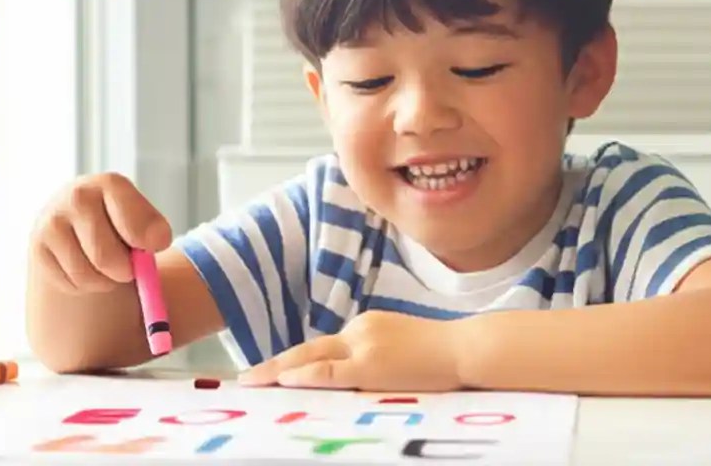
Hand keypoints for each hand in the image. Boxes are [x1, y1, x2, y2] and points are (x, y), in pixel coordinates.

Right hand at [31, 173, 171, 294]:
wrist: (79, 220)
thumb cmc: (122, 222)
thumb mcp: (143, 220)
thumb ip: (154, 232)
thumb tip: (157, 243)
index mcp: (110, 184)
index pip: (135, 226)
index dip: (148, 244)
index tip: (157, 247)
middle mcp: (77, 197)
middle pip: (107, 259)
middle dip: (125, 271)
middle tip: (130, 265)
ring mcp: (52, 221)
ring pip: (86, 276)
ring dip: (104, 281)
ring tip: (107, 265)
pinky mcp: (38, 246)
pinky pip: (69, 284)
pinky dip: (84, 285)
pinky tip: (85, 265)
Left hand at [238, 311, 464, 390]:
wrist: (465, 348)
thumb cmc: (442, 354)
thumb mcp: (403, 348)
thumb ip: (376, 356)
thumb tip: (357, 377)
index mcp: (366, 326)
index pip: (323, 347)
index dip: (294, 360)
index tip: (271, 371)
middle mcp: (359, 330)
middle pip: (307, 349)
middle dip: (273, 365)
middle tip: (245, 378)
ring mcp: (363, 345)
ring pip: (312, 359)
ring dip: (279, 373)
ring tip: (252, 383)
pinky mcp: (370, 364)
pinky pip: (329, 371)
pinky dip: (304, 375)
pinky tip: (284, 382)